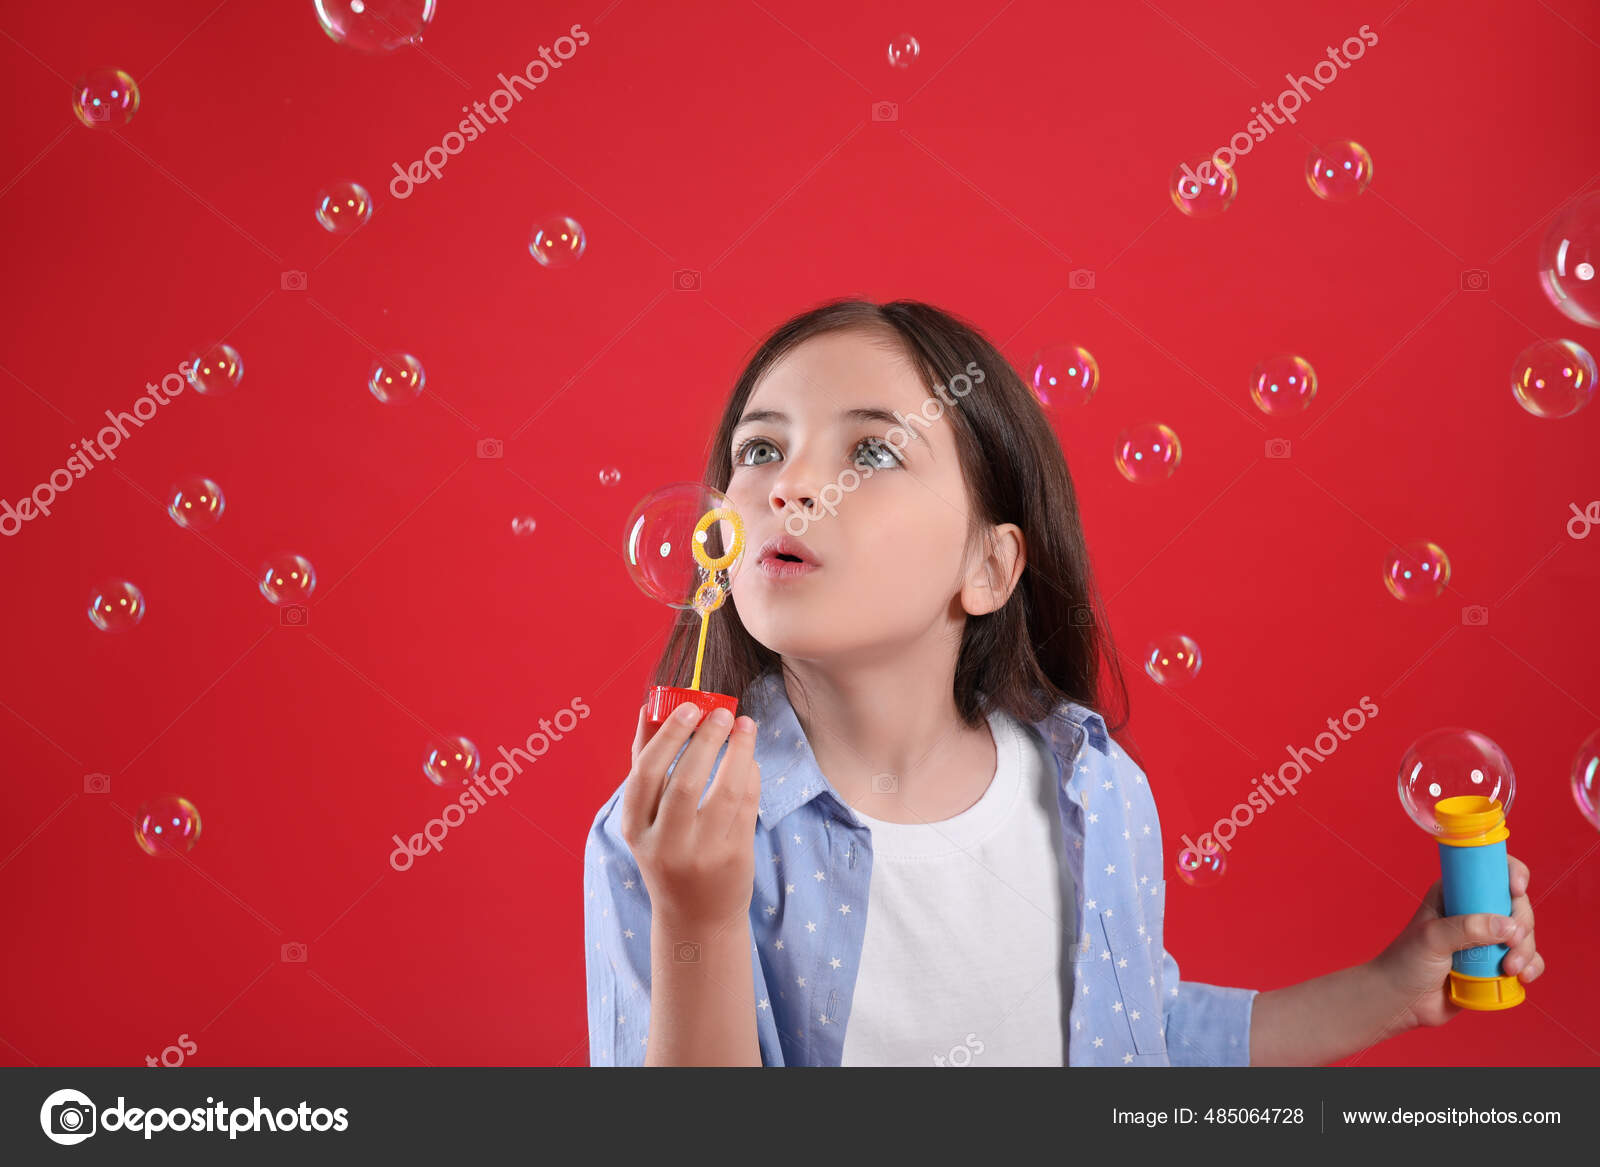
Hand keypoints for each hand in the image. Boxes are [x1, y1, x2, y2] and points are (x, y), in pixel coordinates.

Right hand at [618, 702, 760, 928]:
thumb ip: (645, 764)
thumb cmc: (669, 853)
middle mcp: (664, 844)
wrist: (695, 917)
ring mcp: (701, 854)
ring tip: (745, 725)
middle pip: (684, 782)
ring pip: (723, 793)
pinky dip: (751, 776)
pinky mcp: (734, 859)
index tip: (689, 708)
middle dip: (706, 740)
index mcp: (635, 828)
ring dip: (737, 752)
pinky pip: (746, 807)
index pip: (646, 774)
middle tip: (722, 712)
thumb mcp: (646, 818)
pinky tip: (750, 759)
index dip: (668, 736)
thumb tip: (647, 708)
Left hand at [1372, 853, 1542, 1029]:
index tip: (1517, 890)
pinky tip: (1524, 977)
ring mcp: (1487, 938)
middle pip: (1515, 905)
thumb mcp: (1432, 939)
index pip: (1490, 871)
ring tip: (1510, 969)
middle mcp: (1474, 911)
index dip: (1511, 874)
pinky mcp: (1495, 963)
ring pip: (1523, 934)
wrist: (1401, 1000)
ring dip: (1526, 949)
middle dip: (1522, 924)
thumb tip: (1507, 926)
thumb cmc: (1407, 962)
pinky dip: (1532, 965)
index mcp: (1455, 893)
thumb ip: (1466, 929)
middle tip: (1512, 944)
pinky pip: (1526, 959)